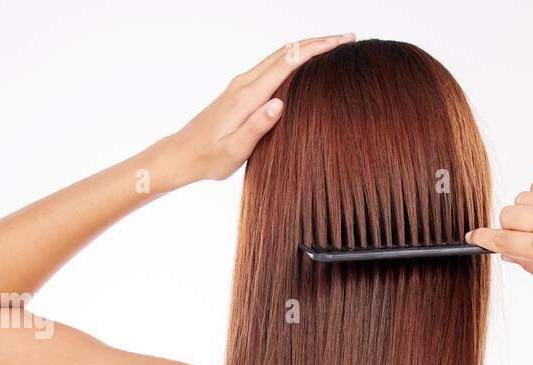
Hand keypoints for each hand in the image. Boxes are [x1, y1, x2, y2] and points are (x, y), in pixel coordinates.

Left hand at [169, 33, 354, 182]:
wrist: (183, 154)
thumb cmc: (209, 158)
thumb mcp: (234, 150)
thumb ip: (256, 127)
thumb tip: (279, 104)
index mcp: (248, 96)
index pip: (287, 63)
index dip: (317, 50)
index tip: (341, 43)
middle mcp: (245, 83)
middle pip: (287, 51)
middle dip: (319, 42)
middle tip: (348, 38)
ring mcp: (243, 84)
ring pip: (280, 55)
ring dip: (307, 46)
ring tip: (334, 45)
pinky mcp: (242, 90)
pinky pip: (273, 65)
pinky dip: (295, 58)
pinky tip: (305, 62)